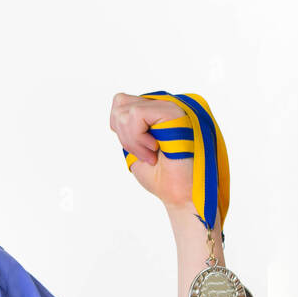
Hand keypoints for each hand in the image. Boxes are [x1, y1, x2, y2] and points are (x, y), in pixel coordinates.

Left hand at [108, 90, 193, 208]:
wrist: (180, 194)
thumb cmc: (161, 177)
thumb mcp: (134, 149)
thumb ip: (127, 128)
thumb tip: (117, 113)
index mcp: (154, 113)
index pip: (121, 102)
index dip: (120, 127)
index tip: (136, 149)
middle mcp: (163, 106)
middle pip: (120, 102)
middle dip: (124, 134)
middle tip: (144, 154)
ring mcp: (169, 107)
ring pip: (127, 109)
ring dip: (132, 139)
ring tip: (151, 154)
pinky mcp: (173, 112)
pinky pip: (138, 114)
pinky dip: (138, 137)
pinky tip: (154, 149)